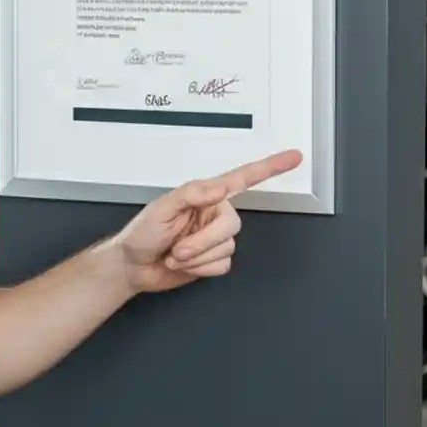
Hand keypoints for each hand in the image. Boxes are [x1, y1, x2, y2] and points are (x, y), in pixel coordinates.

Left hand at [111, 149, 302, 293]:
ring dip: (197, 257)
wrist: (133, 267)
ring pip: (227, 249)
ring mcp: (214, 238)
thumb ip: (191, 194)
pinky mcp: (213, 260)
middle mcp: (213, 214)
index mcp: (204, 196)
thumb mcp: (161, 207)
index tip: (293, 157)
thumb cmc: (141, 233)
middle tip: (177, 247)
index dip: (269, 168)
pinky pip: (222, 266)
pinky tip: (184, 264)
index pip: (242, 179)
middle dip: (202, 242)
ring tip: (176, 254)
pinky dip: (201, 269)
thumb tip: (219, 187)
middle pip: (232, 226)